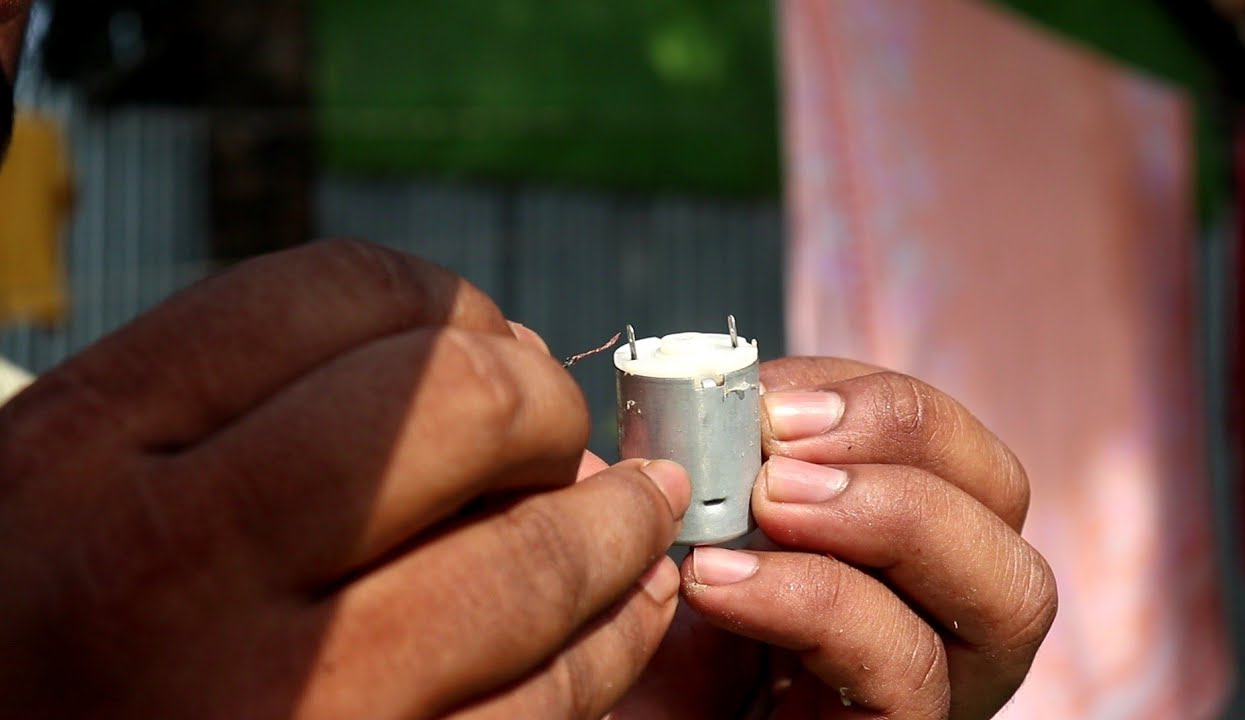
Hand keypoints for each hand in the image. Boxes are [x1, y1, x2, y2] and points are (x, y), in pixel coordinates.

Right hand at [0, 240, 690, 718]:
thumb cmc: (53, 638)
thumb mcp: (74, 485)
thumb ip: (234, 400)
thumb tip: (489, 356)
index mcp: (86, 449)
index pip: (340, 293)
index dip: (449, 304)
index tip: (485, 342)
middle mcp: (172, 568)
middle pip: (459, 402)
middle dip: (544, 399)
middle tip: (555, 430)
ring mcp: (282, 700)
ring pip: (532, 559)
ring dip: (618, 518)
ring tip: (639, 506)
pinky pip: (548, 703)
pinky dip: (614, 640)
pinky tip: (628, 608)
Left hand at [609, 358, 1056, 718]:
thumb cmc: (637, 648)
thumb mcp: (673, 532)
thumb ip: (703, 461)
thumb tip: (690, 386)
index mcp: (898, 544)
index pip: (945, 440)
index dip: (864, 396)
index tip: (760, 394)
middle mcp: (942, 613)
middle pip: (1005, 493)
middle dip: (901, 432)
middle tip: (778, 435)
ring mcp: (938, 688)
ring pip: (1009, 588)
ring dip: (887, 513)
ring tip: (768, 501)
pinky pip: (908, 670)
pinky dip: (817, 602)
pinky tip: (718, 584)